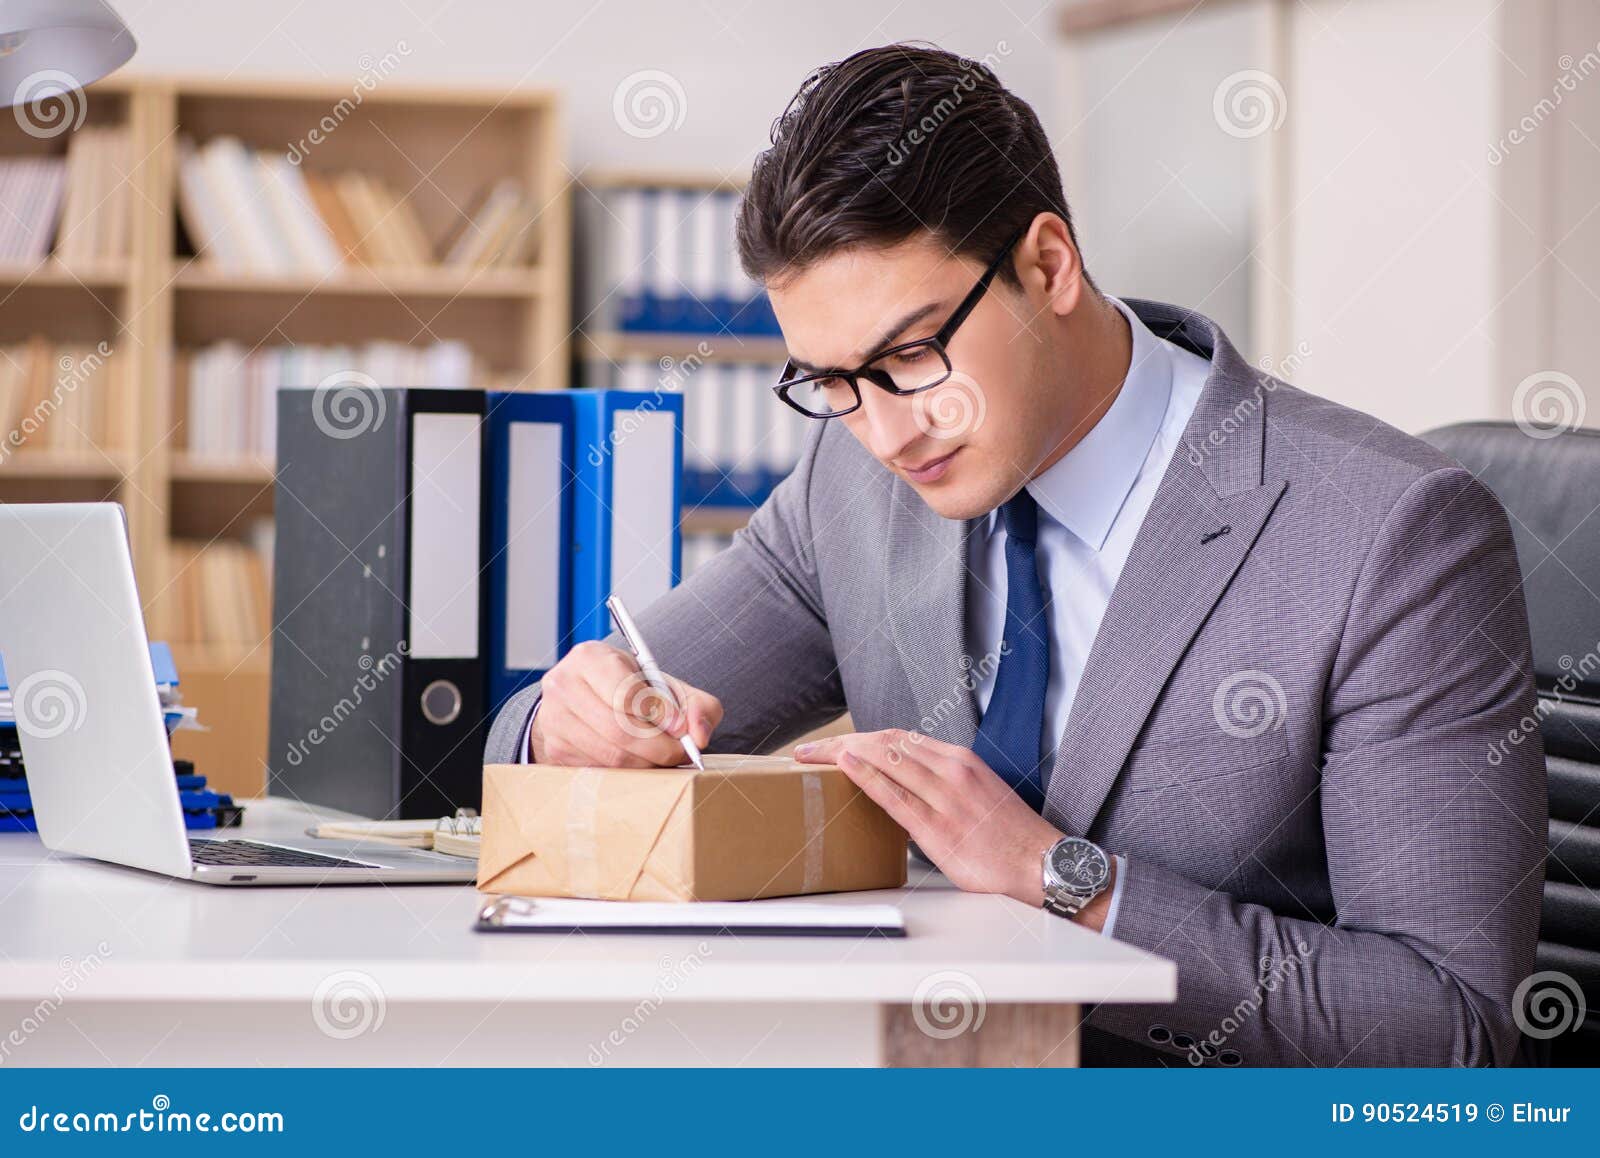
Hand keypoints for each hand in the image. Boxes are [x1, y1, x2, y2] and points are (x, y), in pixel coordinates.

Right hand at [530, 641, 722, 766]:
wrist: (583, 698)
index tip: (681, 729)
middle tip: (679, 752)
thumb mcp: (664, 685)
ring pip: (610, 755)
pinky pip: (599, 771)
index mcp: (590, 657)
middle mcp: (564, 685)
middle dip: (657, 747)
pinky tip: (637, 760)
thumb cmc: (628, 689)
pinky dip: (626, 772)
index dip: (660, 715)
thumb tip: (699, 735)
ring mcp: (554, 719)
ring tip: (661, 756)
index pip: (626, 693)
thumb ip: (696, 704)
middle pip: (618, 729)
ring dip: (645, 763)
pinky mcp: (554, 749)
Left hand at [793, 728, 1062, 906]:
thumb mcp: (978, 795)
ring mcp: (945, 797)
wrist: (1041, 865)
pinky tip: (843, 766)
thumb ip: (943, 787)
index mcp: (960, 761)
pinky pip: (894, 795)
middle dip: (841, 742)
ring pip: (886, 760)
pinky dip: (866, 775)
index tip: (834, 744)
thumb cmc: (1010, 838)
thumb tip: (905, 792)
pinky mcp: (938, 827)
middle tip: (808, 751)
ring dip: (841, 754)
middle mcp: (951, 770)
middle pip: (885, 742)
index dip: (861, 737)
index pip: (899, 737)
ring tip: (810, 758)